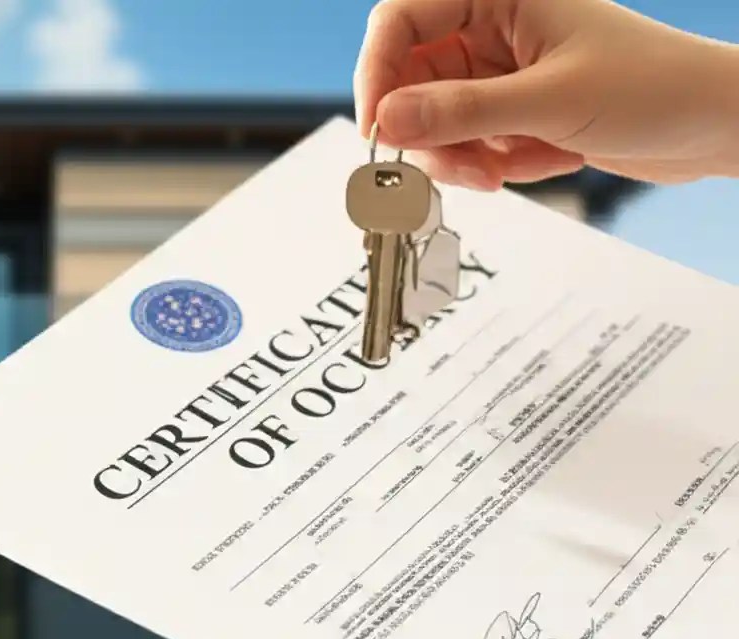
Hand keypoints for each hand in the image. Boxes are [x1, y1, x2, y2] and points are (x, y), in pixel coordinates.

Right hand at [354, 0, 738, 189]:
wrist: (714, 125)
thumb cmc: (654, 87)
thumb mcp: (550, 102)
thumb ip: (460, 112)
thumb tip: (387, 121)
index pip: (401, 21)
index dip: (377, 73)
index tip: (378, 129)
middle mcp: (492, 27)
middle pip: (411, 79)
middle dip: (427, 131)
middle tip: (452, 168)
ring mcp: (500, 70)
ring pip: (435, 118)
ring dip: (461, 156)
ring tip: (502, 173)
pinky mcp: (511, 108)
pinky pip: (468, 142)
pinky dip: (493, 162)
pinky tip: (543, 159)